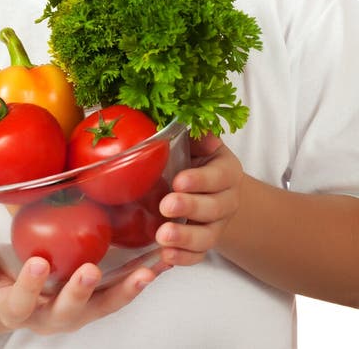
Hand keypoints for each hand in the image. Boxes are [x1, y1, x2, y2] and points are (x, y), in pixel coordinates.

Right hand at [0, 233, 170, 335]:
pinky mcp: (97, 301)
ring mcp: (77, 311)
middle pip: (68, 312)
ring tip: (146, 272)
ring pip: (104, 307)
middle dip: (80, 292)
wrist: (10, 298)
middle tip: (90, 271)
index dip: (28, 286)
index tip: (36, 264)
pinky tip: (159, 263)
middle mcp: (50, 316)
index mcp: (17, 308)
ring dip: (126, 290)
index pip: (20, 303)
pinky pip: (120, 294)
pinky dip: (140, 280)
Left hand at [156, 133, 242, 266]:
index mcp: (228, 171)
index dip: (200, 180)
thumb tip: (203, 133)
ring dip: (185, 238)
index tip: (178, 181)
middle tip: (166, 206)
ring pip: (207, 236)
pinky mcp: (205, 244)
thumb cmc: (198, 159)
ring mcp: (217, 225)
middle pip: (214, 208)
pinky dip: (183, 258)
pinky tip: (165, 255)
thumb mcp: (199, 143)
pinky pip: (198, 255)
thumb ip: (198, 136)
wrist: (210, 189)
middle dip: (189, 208)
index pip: (219, 176)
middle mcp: (227, 200)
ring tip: (162, 236)